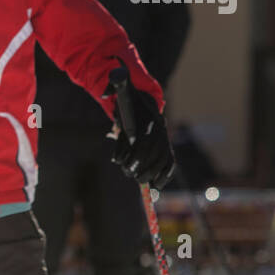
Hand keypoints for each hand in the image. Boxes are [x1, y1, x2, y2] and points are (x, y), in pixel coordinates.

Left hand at [105, 72, 174, 189]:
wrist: (145, 104)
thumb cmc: (130, 101)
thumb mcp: (122, 93)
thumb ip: (114, 88)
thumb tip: (104, 93)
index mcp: (150, 120)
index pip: (145, 142)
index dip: (135, 156)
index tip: (124, 165)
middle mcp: (161, 131)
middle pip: (154, 154)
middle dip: (142, 167)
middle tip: (129, 174)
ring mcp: (165, 140)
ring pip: (163, 160)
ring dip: (151, 173)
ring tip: (139, 180)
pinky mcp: (166, 148)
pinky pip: (170, 163)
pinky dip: (165, 175)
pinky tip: (157, 186)